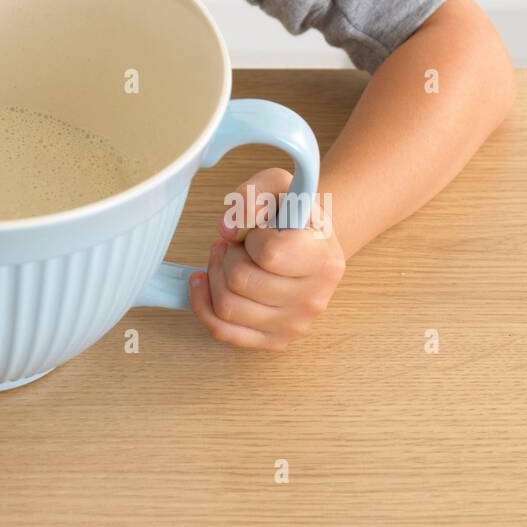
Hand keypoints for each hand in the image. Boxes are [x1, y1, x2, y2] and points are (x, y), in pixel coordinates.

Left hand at [189, 166, 344, 350]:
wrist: (307, 244)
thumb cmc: (290, 216)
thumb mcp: (278, 186)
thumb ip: (253, 194)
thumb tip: (227, 230)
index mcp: (324, 259)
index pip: (269, 253)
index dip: (252, 237)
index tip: (257, 231)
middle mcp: (314, 298)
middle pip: (240, 280)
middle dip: (228, 255)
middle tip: (236, 244)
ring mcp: (294, 324)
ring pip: (227, 307)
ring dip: (216, 275)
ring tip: (228, 258)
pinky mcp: (273, 340)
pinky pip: (222, 331)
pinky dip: (203, 303)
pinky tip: (204, 280)